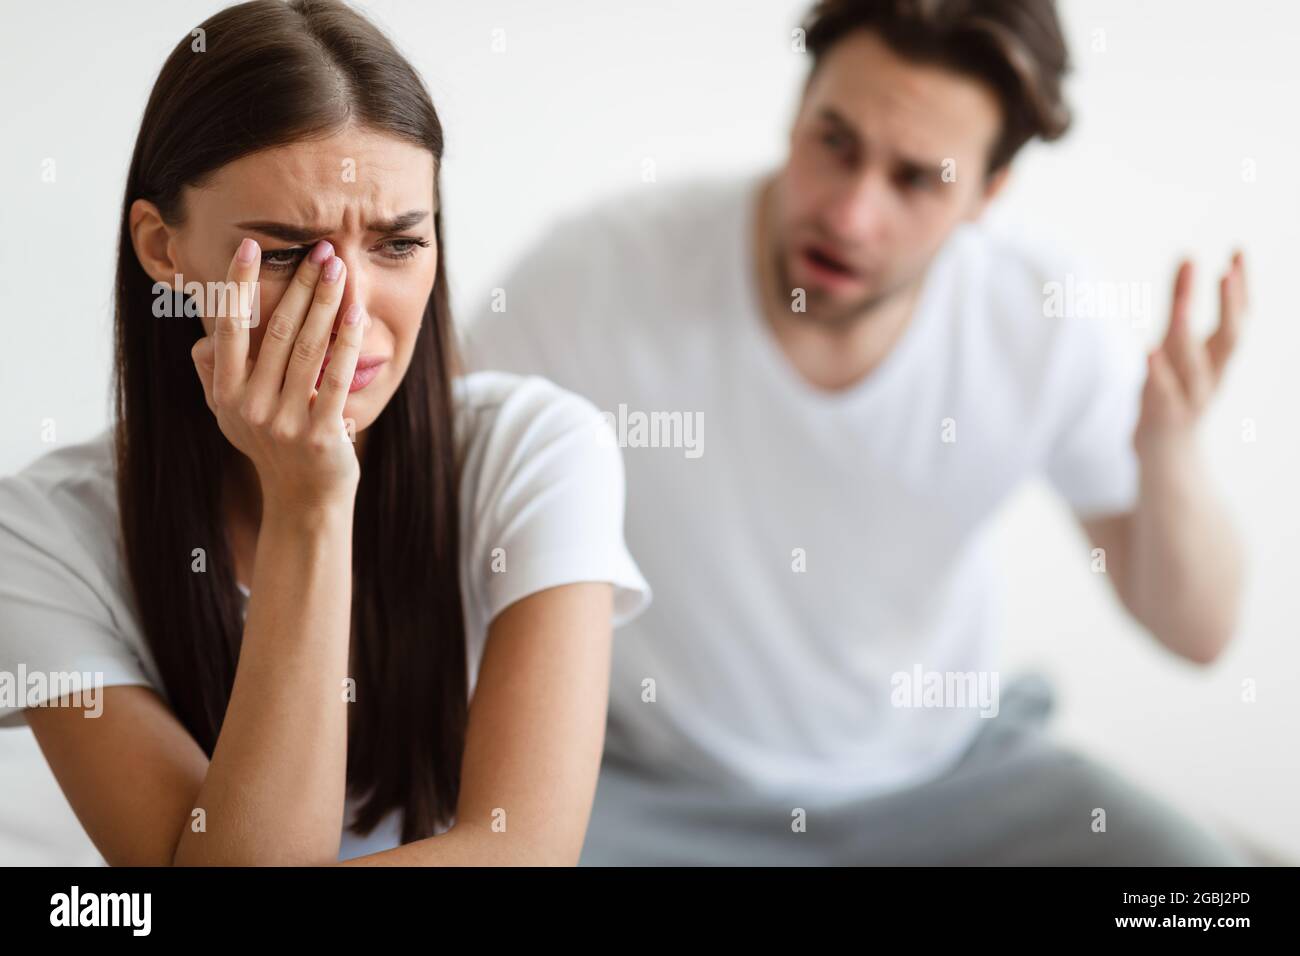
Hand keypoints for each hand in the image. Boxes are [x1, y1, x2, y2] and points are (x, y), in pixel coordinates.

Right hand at [191, 236, 365, 510]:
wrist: (304, 500)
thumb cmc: (272, 447)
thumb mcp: (230, 416)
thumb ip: (213, 377)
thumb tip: (200, 341)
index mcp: (226, 394)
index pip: (229, 328)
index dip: (239, 285)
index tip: (251, 247)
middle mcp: (250, 407)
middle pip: (277, 330)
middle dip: (299, 284)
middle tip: (318, 249)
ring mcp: (285, 422)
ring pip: (308, 348)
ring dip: (325, 303)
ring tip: (338, 269)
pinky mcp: (321, 436)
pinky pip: (336, 378)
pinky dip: (347, 342)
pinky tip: (357, 315)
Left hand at [1134, 251, 1248, 458]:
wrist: (1169, 459)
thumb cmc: (1174, 392)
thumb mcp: (1178, 345)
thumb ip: (1180, 303)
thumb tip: (1187, 256)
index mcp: (1217, 358)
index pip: (1238, 318)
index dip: (1241, 287)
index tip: (1238, 251)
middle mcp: (1211, 376)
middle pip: (1228, 340)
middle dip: (1229, 307)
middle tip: (1226, 272)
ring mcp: (1190, 399)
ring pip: (1195, 367)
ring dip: (1189, 337)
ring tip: (1182, 308)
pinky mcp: (1164, 418)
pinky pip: (1164, 394)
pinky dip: (1159, 373)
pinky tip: (1148, 350)